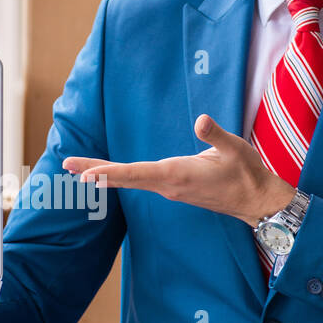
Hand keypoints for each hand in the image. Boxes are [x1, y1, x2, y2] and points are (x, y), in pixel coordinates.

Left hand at [63, 114, 294, 227]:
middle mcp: (168, 185)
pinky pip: (140, 181)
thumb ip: (216, 135)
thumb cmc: (247, 174)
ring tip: (78, 169)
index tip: (86, 176)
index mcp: (178, 175)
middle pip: (125, 178)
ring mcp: (170, 189)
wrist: (256, 202)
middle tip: (66, 166)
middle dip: (95, 172)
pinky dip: (120, 177)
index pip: (137, 174)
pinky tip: (107, 175)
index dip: (110, 173)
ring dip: (104, 175)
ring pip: (131, 181)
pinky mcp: (173, 189)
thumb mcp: (235, 149)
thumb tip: (200, 120)